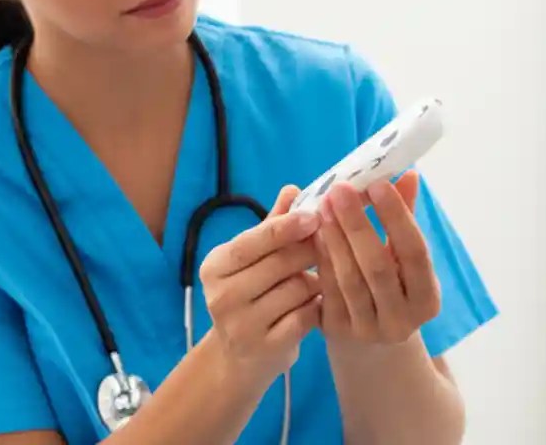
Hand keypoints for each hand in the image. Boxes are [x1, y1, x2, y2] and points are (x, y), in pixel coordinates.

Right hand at [198, 186, 322, 382]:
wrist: (239, 358)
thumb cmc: (252, 297)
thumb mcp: (254, 260)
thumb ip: (273, 225)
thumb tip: (293, 188)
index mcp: (215, 266)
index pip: (254, 240)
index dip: (287, 226)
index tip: (316, 215)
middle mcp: (222, 296)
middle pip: (280, 263)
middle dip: (310, 251)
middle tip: (330, 243)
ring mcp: (241, 325)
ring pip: (297, 289)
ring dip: (315, 281)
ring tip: (317, 279)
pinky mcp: (265, 348)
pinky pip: (305, 316)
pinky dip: (317, 306)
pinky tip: (318, 304)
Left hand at [314, 170, 441, 346]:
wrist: (370, 342)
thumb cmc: (392, 286)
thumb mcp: (403, 259)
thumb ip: (405, 217)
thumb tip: (408, 173)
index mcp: (427, 300)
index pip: (415, 253)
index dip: (397, 217)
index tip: (377, 184)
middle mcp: (401, 320)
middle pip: (378, 266)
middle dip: (358, 224)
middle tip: (341, 189)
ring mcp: (367, 329)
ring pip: (349, 278)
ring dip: (335, 237)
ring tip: (324, 204)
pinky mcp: (337, 330)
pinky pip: (327, 289)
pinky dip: (321, 257)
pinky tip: (314, 230)